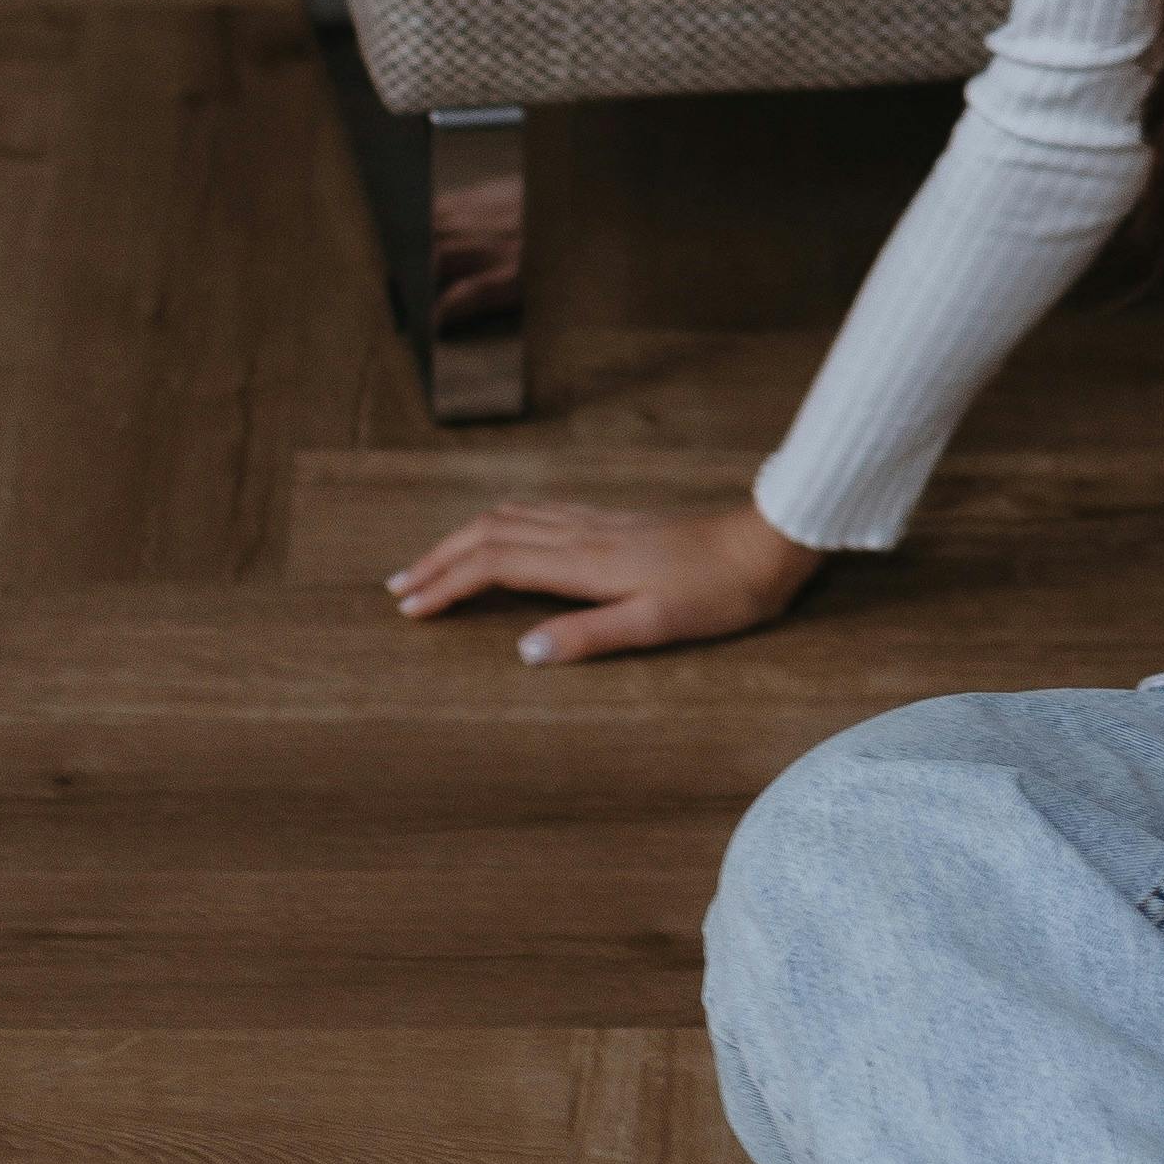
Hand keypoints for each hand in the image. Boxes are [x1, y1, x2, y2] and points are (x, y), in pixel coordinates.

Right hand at [384, 493, 822, 658]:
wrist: (766, 542)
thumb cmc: (720, 592)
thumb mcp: (657, 624)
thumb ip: (588, 636)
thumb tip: (522, 651)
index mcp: (583, 563)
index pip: (494, 565)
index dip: (447, 585)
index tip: (410, 609)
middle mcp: (581, 533)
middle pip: (488, 534)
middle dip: (438, 558)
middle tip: (398, 587)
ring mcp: (596, 521)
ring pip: (509, 517)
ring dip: (463, 538)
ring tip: (431, 563)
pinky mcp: (613, 520)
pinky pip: (537, 512)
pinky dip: (498, 525)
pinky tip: (498, 533)